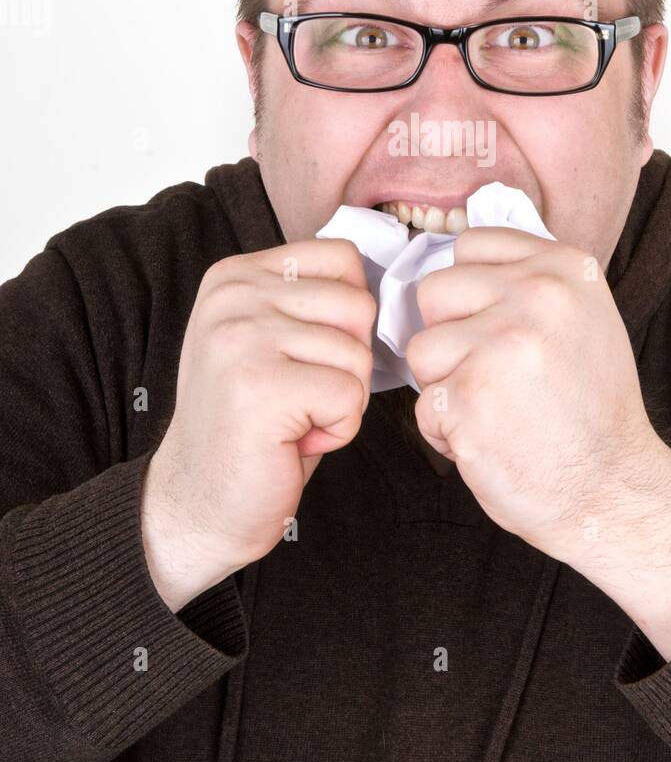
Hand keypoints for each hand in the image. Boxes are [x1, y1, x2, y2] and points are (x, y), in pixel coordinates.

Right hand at [141, 239, 374, 610]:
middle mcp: (233, 297)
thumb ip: (309, 302)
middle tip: (301, 397)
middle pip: (357, 306)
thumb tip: (382, 287)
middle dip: (349, 363)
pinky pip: (350, 395)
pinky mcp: (261, 385)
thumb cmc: (250, 426)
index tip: (308, 357)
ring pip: (358, 354)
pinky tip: (292, 439)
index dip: (348, 317)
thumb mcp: (270, 340)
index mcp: (236, 276)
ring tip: (292, 419)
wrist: (198, 503)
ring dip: (342, 400)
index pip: (342, 259)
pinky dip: (338, 428)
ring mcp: (242, 338)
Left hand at [405, 226, 670, 658]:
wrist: (615, 490)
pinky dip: (444, 431)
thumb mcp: (584, 318)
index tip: (496, 327)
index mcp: (564, 267)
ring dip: (444, 386)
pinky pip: (422, 403)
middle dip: (450, 337)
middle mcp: (536, 295)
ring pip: (421, 349)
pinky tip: (491, 439)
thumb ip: (530, 281)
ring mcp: (501, 343)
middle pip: (435, 291)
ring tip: (495, 409)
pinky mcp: (469, 395)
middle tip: (496, 377)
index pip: (470, 244)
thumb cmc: (592, 412)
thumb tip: (460, 259)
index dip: (470, 292)